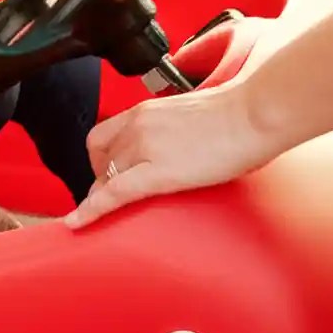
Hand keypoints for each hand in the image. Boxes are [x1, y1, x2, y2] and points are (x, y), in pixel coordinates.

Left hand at [63, 79, 279, 228]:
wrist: (254, 114)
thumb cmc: (237, 115)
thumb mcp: (190, 114)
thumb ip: (170, 127)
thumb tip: (173, 144)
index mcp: (144, 110)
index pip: (102, 135)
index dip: (97, 160)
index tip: (99, 174)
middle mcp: (137, 125)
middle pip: (99, 158)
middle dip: (98, 179)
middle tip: (106, 197)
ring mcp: (144, 147)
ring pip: (104, 177)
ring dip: (99, 195)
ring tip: (101, 211)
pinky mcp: (157, 172)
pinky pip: (114, 194)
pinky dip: (91, 209)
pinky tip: (77, 221)